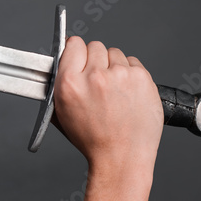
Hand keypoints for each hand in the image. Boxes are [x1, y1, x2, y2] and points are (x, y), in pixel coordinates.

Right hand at [52, 37, 163, 200]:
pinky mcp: (141, 77)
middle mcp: (95, 76)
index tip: (80, 57)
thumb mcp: (62, 114)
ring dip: (113, 66)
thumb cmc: (93, 141)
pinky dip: (130, 73)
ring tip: (114, 90)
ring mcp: (121, 75)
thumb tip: (61, 61)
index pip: (73, 44)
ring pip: (115, 53)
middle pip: (95, 46)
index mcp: (71, 83)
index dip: (76, 51)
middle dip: (95, 61)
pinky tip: (127, 93)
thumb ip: (59, 84)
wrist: (122, 157)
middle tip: (98, 81)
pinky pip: (133, 62)